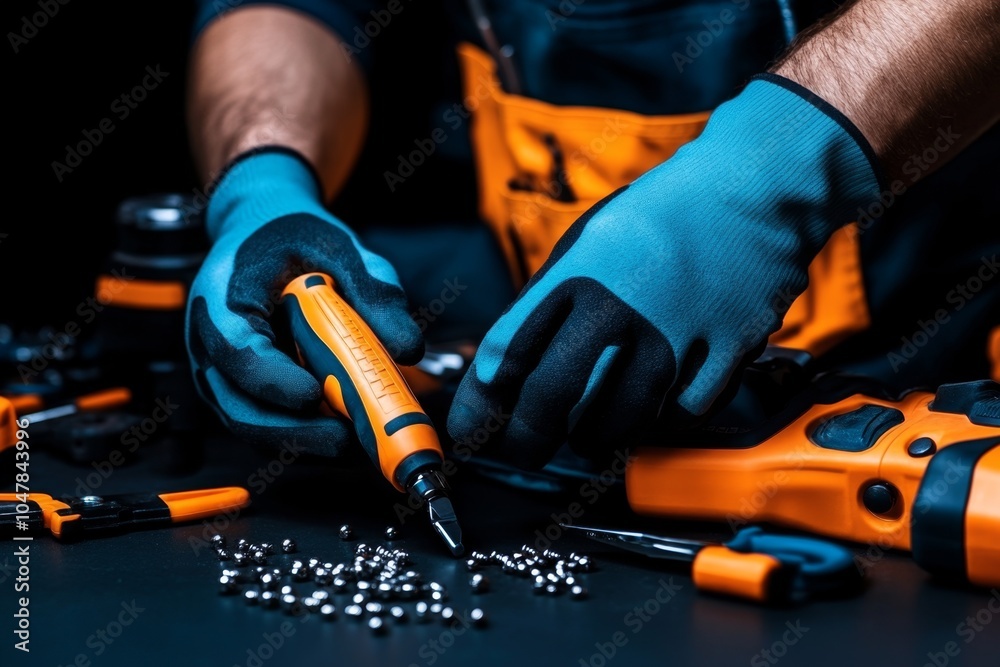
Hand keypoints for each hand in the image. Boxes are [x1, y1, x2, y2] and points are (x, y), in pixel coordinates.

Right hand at [186, 148, 422, 455]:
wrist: (259, 233)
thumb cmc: (292, 238)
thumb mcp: (340, 248)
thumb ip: (374, 292)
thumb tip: (408, 349)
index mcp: (222, 296)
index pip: (236, 349)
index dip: (273, 380)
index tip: (314, 395)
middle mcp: (209, 342)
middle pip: (238, 405)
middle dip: (294, 431)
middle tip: (346, 439)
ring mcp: (220, 372)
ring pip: (252, 424)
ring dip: (303, 440)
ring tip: (353, 441)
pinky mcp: (240, 391)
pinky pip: (265, 423)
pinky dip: (302, 434)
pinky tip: (342, 431)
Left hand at [447, 75, 882, 467]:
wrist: (753, 185)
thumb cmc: (663, 217)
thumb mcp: (591, 242)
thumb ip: (551, 301)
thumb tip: (507, 367)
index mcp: (578, 272)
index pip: (506, 352)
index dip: (481, 403)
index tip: (473, 428)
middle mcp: (621, 303)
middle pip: (551, 396)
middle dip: (526, 441)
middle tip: (525, 452)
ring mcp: (678, 330)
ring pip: (618, 421)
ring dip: (594, 439)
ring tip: (587, 438)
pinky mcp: (729, 348)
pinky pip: (684, 413)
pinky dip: (664, 420)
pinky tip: (656, 408)